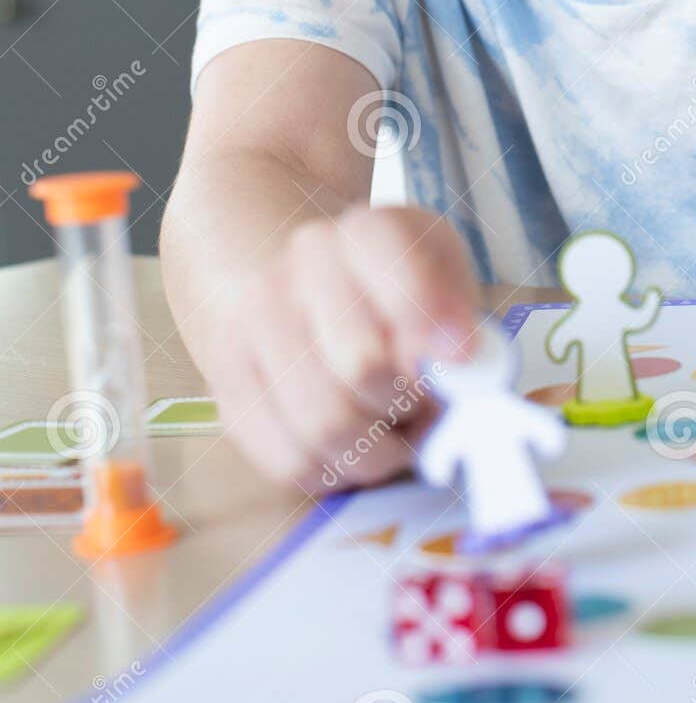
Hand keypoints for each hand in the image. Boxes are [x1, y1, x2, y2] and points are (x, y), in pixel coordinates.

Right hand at [197, 204, 480, 491]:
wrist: (300, 284)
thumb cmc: (393, 289)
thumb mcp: (443, 276)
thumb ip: (456, 311)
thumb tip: (456, 358)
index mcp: (365, 232)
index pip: (403, 280)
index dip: (435, 332)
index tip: (460, 359)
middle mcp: (299, 267)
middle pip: (361, 367)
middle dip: (408, 404)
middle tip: (422, 405)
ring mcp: (253, 323)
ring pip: (324, 426)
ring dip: (376, 449)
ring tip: (391, 428)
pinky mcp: (227, 386)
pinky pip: (290, 461)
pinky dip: (333, 470)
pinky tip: (351, 445)